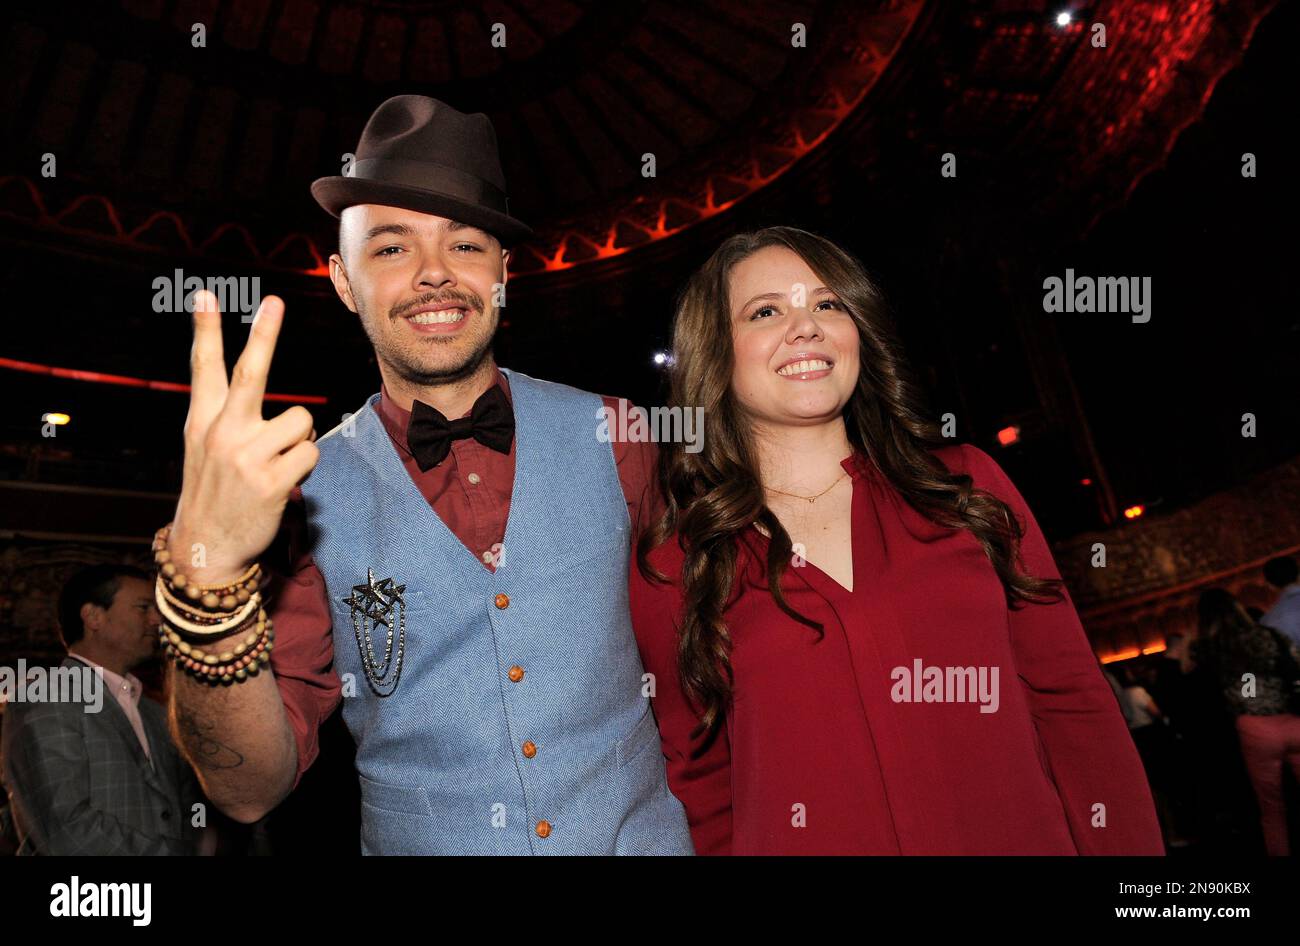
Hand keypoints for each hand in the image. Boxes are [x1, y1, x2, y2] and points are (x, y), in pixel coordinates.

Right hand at [168, 291, 318, 584]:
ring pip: (301, 421)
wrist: (205, 548)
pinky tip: (285, 482)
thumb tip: (278, 401)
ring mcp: (245, 457)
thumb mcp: (204, 449)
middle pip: (250, 374)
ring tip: (279, 463)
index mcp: (202, 422)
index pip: (204, 368)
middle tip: (274, 301)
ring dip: (300, 440)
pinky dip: (306, 466)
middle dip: (263, 335)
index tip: (204, 294)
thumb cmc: (214, 493)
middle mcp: (221, 433)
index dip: (206, 329)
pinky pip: (311, 453)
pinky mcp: (271, 481)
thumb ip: (226, 417)